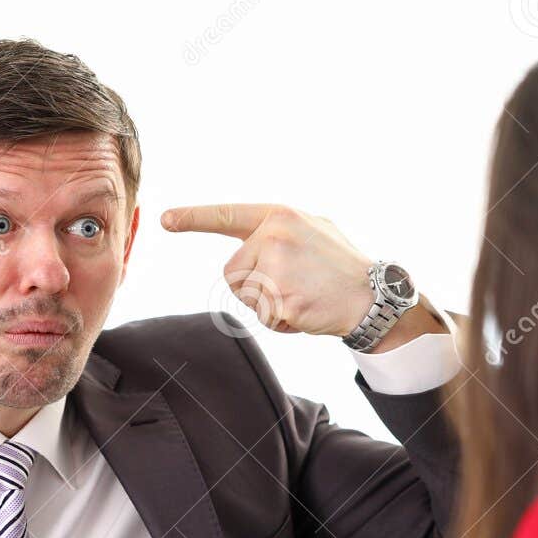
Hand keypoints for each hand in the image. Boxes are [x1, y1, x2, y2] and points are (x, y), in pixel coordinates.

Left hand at [161, 203, 441, 349]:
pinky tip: (306, 309)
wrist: (372, 295)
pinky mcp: (279, 300)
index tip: (165, 219)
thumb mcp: (313, 228)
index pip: (227, 216)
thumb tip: (251, 235)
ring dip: (266, 304)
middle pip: (232, 272)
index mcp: (279, 216)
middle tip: (293, 283)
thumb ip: (278, 229)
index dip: (193, 218)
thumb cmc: (341, 264)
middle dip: (254, 285)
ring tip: (301, 294)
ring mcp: (276, 269)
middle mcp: (273, 238)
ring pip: (244, 297)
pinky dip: (280, 321)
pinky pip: (262, 317)